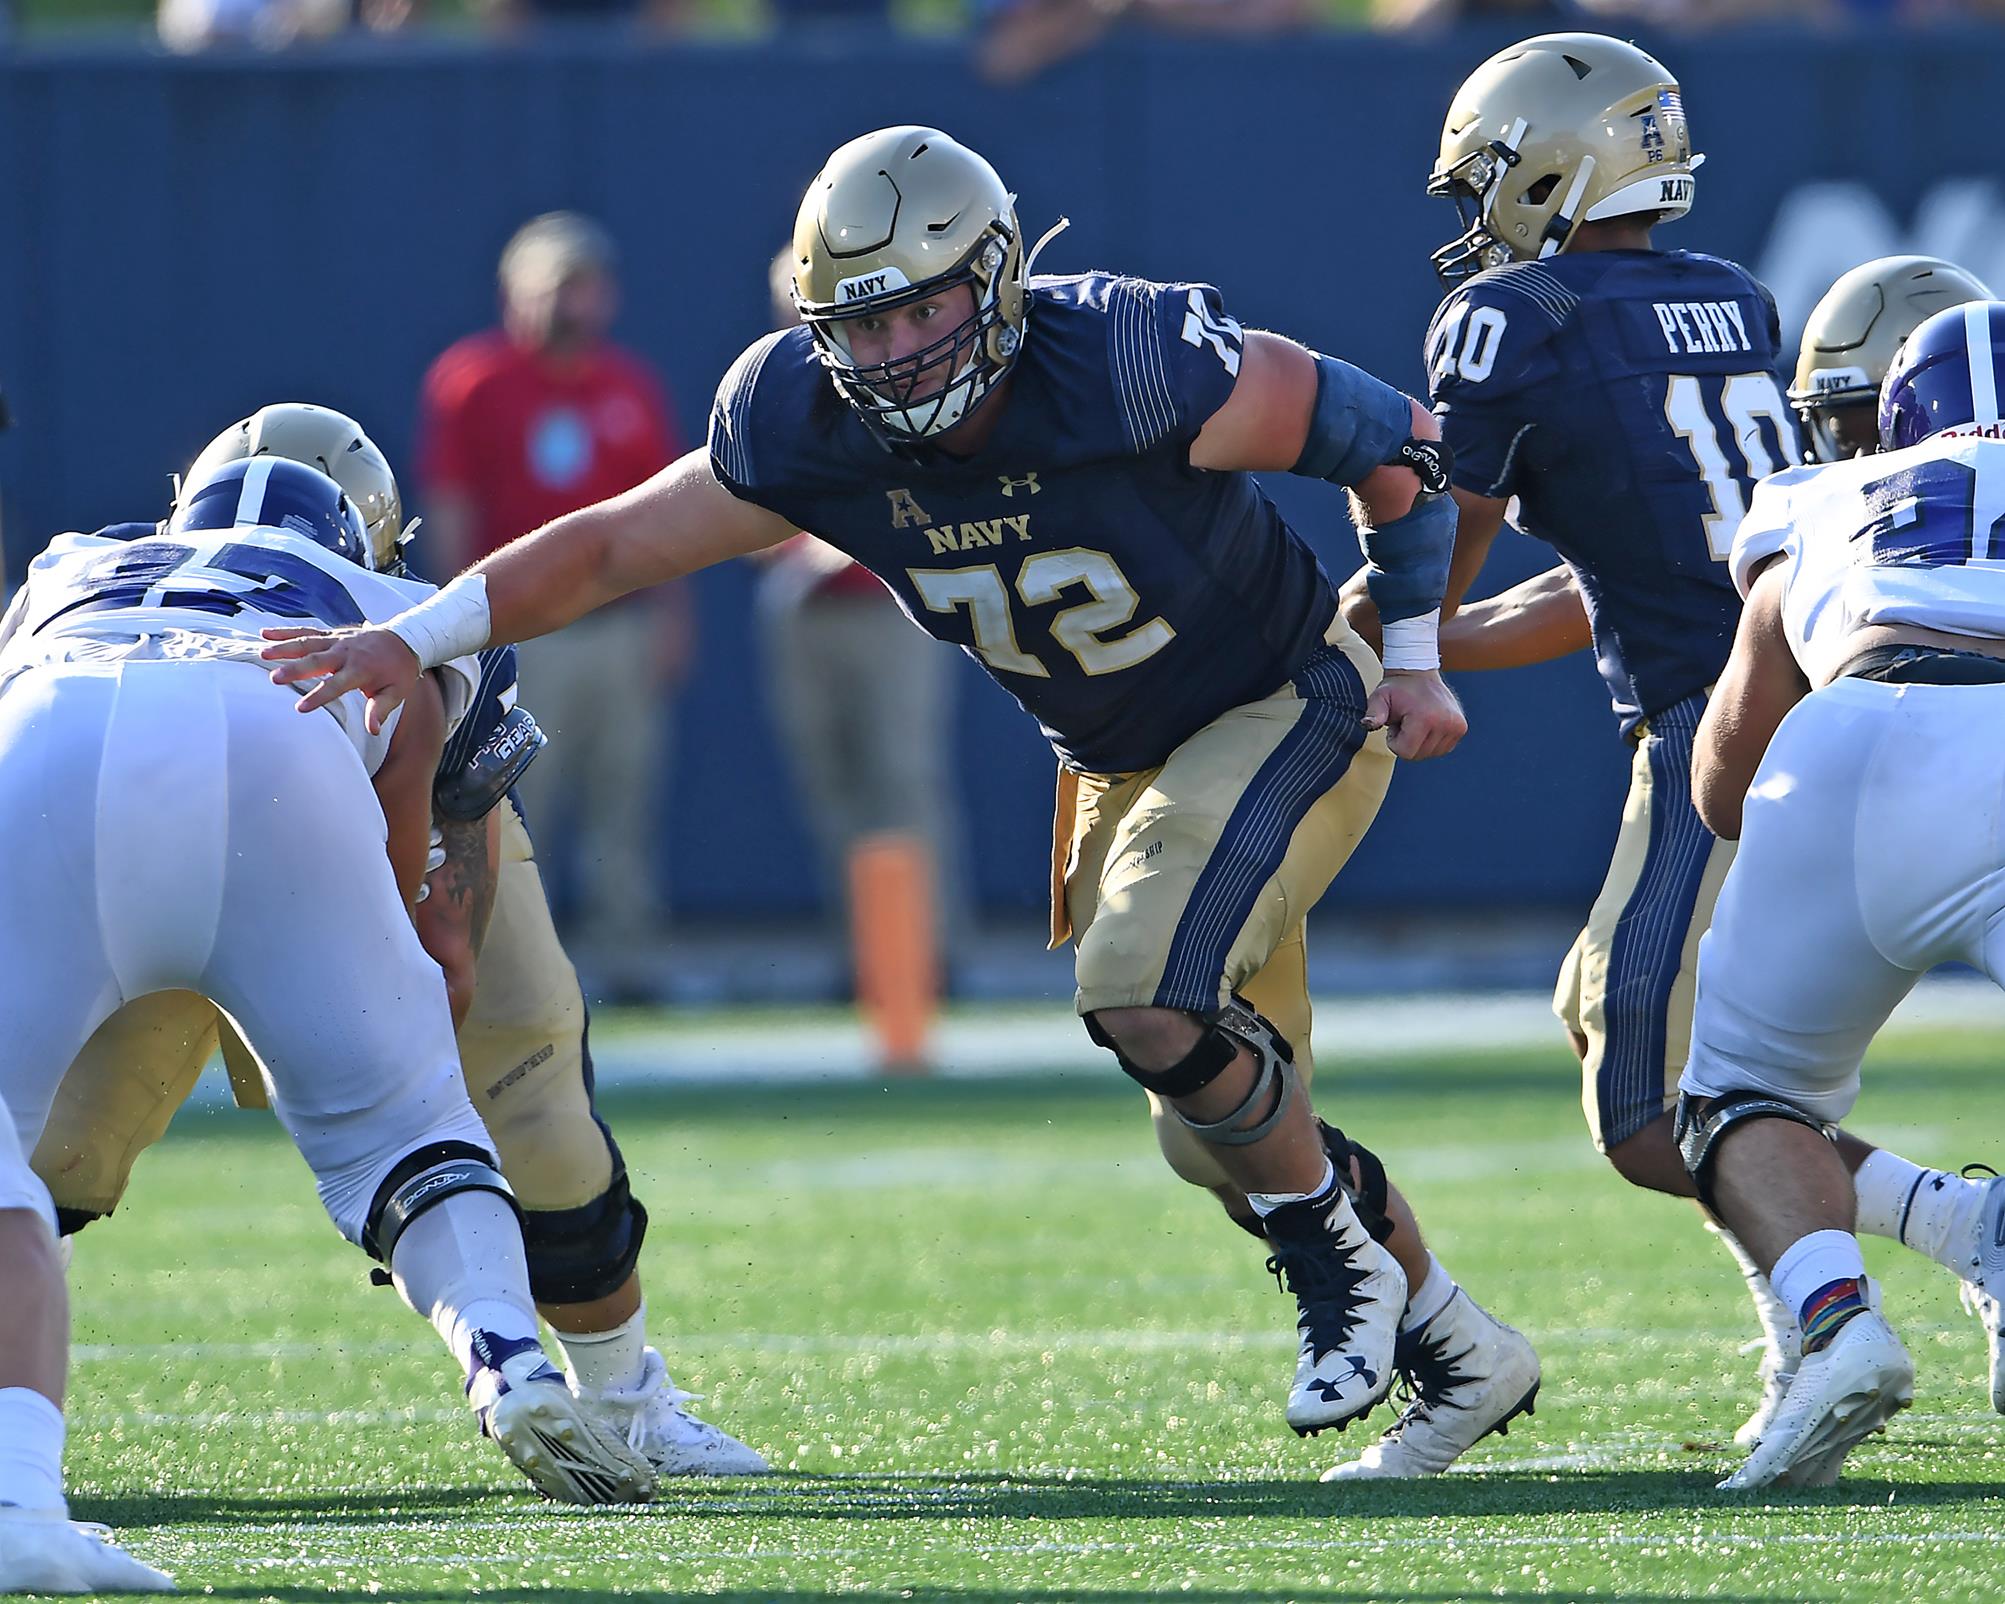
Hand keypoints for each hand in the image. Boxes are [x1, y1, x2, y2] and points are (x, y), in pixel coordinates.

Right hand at [261, 626, 420, 734]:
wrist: (404, 640)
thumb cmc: (398, 671)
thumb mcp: (396, 692)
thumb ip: (381, 710)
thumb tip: (373, 729)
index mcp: (361, 670)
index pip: (336, 685)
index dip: (319, 696)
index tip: (300, 708)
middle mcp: (346, 653)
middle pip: (316, 662)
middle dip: (295, 669)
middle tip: (273, 678)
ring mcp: (337, 641)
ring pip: (307, 643)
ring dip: (284, 647)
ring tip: (263, 653)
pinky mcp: (331, 635)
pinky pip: (306, 632)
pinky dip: (286, 632)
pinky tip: (265, 634)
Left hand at [1363, 667, 1466, 760]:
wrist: (1419, 672)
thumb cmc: (1396, 688)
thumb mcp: (1379, 697)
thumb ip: (1373, 713)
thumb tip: (1367, 724)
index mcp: (1426, 718)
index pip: (1406, 752)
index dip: (1394, 741)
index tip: (1395, 723)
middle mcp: (1447, 723)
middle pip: (1418, 755)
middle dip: (1406, 742)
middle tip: (1405, 721)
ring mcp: (1457, 726)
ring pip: (1430, 754)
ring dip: (1418, 742)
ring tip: (1415, 721)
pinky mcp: (1461, 728)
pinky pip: (1441, 749)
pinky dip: (1430, 742)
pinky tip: (1426, 724)